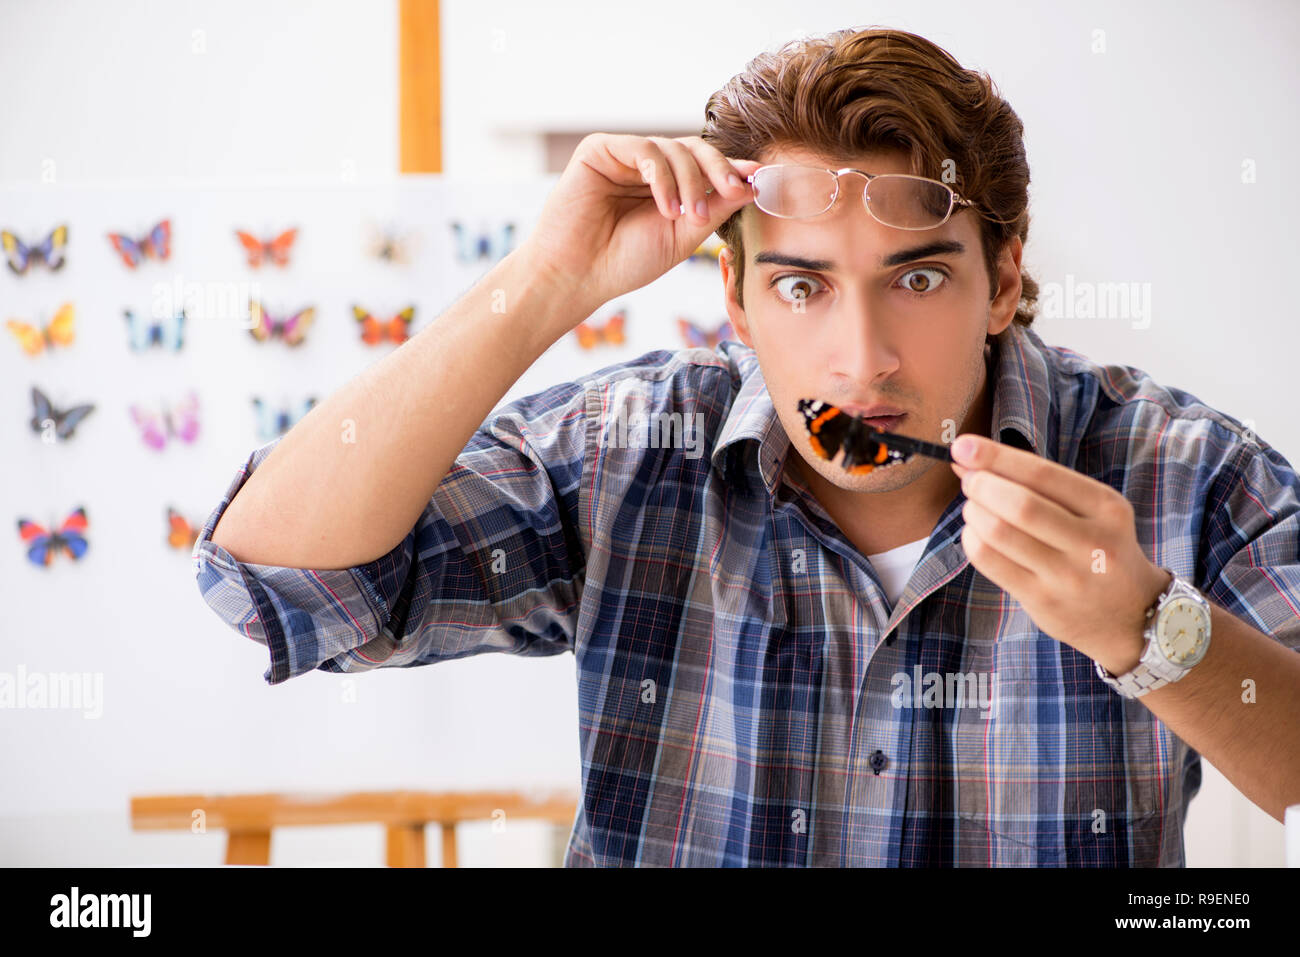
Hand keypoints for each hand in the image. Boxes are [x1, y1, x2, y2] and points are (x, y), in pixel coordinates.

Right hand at [516, 133, 761, 317]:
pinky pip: (645, 149)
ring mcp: (623, 156)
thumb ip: (714, 207)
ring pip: (673, 148)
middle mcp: (646, 167)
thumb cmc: (624, 262)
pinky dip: (662, 176)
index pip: (705, 168)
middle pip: (695, 150)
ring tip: (685, 216)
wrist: (577, 276)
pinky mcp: (600, 149)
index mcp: (666, 186)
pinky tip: (665, 206)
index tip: (761, 178)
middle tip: (732, 191)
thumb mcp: (681, 236)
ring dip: (688, 181)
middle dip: (718, 169)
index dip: (733, 170)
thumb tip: (752, 182)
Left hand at [950, 434, 1172, 673]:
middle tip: (969, 479)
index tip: (964, 446)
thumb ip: (1040, 485)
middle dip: (981, 484)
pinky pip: (991, 563)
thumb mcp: (1092, 511)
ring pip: (1000, 533)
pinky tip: (975, 533)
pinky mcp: (1043, 601)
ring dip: (974, 512)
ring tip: (973, 507)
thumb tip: (972, 458)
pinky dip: (972, 540)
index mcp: (1107, 508)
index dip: (996, 457)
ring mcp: (1068, 576)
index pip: (1042, 473)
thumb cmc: (1099, 549)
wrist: (1130, 615)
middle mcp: (1092, 542)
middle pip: (1020, 505)